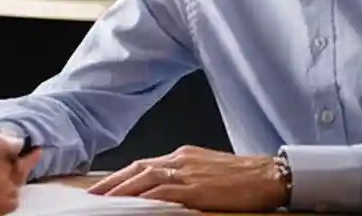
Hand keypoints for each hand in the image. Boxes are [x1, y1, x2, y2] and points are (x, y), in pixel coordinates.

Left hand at [87, 145, 287, 212]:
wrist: (269, 175)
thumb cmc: (243, 177)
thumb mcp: (206, 172)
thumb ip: (183, 179)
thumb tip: (160, 191)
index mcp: (182, 156)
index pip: (143, 164)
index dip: (121, 176)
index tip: (104, 187)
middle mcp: (180, 160)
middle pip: (137, 168)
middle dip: (112, 182)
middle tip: (92, 195)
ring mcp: (187, 172)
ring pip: (145, 177)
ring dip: (121, 189)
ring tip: (103, 201)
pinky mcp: (196, 187)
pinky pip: (164, 191)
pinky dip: (145, 196)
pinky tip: (132, 204)